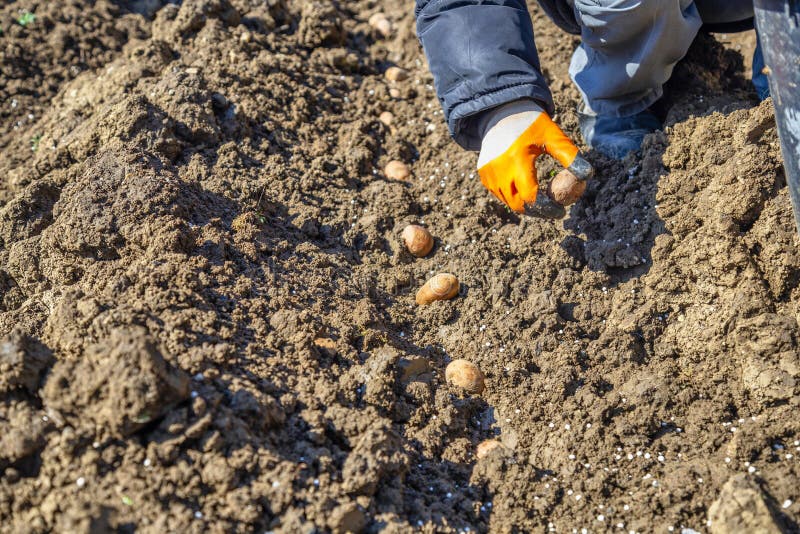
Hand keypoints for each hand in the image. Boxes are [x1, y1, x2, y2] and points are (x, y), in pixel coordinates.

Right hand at [477, 102, 592, 217]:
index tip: (561, 210)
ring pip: (509, 202)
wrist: (501, 113)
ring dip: (526, 206)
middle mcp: (499, 171)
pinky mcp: (484, 176)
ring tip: (542, 199)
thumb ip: (569, 155)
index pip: (531, 197)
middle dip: (537, 212)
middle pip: (519, 206)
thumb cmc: (531, 125)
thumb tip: (586, 175)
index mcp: (517, 160)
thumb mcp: (553, 136)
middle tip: (552, 210)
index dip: (547, 209)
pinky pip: (501, 195)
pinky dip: (514, 197)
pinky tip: (525, 189)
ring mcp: (489, 175)